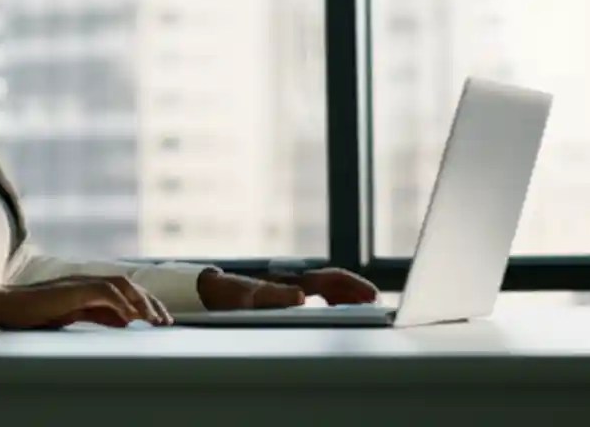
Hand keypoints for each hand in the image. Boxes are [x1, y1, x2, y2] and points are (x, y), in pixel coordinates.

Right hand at [0, 276, 173, 329]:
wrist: (6, 305)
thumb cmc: (34, 312)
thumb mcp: (73, 314)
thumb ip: (98, 314)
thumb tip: (125, 320)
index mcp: (88, 286)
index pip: (125, 291)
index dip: (145, 303)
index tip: (160, 319)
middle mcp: (87, 280)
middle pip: (128, 285)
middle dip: (150, 302)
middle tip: (166, 320)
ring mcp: (80, 282)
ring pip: (120, 285)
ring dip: (140, 302)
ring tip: (154, 319)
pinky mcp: (72, 288)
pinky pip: (102, 292)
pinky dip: (120, 303)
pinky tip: (130, 317)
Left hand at [196, 268, 378, 310]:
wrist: (212, 291)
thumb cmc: (229, 294)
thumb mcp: (249, 298)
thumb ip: (274, 297)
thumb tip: (302, 297)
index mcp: (291, 282)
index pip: (331, 279)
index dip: (354, 286)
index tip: (371, 296)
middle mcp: (295, 282)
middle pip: (335, 282)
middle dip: (358, 290)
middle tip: (377, 304)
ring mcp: (293, 288)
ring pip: (330, 288)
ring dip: (349, 296)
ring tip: (367, 307)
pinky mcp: (288, 296)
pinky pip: (320, 295)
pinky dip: (336, 300)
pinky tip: (342, 310)